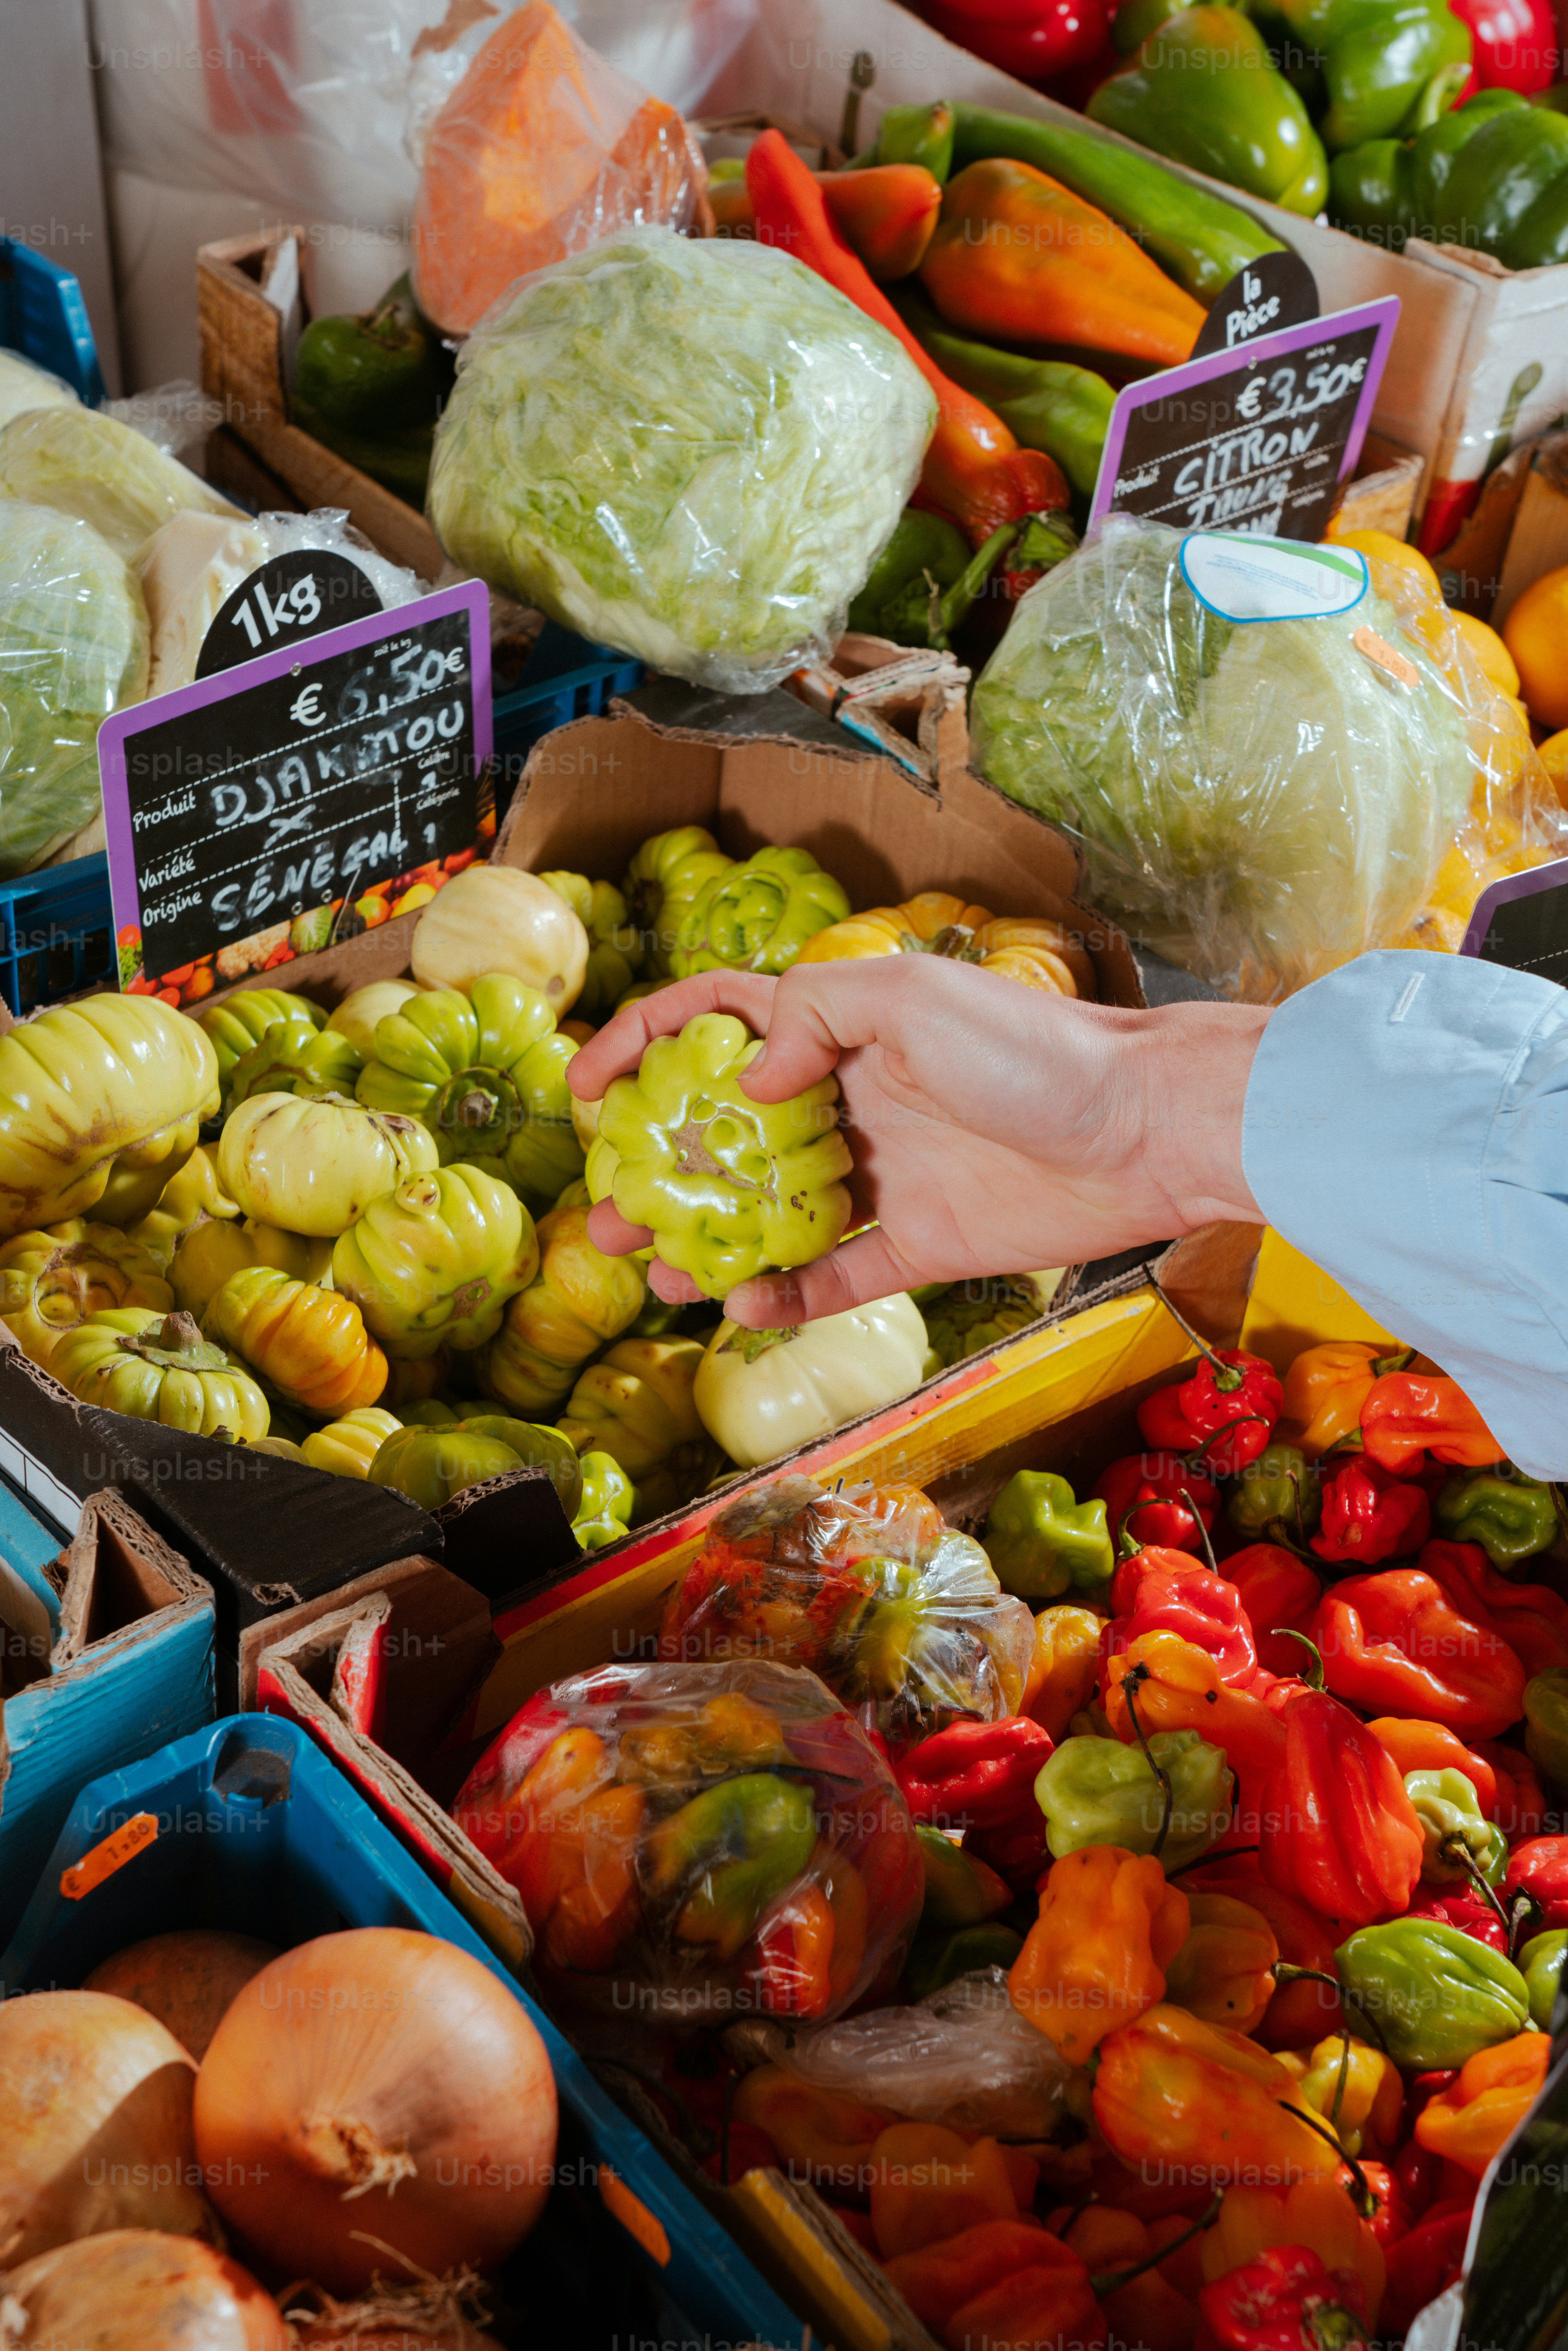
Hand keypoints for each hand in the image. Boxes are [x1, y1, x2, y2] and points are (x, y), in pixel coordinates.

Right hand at [568, 957, 1269, 1327]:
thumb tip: (745, 1080)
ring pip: (769, 1214)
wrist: (1139, 1129)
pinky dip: (787, 1296)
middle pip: (728, 1134)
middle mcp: (851, 1101)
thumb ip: (813, 1016)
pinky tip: (745, 1305)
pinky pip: (836, 1277)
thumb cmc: (1034, 1050)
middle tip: (606, 1211)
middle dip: (659, 1168)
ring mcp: (882, 1176)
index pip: (719, 1023)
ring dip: (705, 1241)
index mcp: (841, 1031)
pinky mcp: (919, 1244)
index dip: (644, 1044)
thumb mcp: (910, 996)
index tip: (587, 1086)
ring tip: (650, 1272)